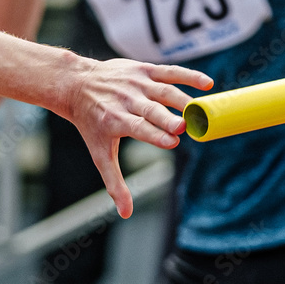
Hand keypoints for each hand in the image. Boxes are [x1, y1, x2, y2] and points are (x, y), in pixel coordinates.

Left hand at [62, 58, 212, 218]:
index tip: (172, 142)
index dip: (155, 135)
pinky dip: (188, 76)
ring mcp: (136, 83)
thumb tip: (126, 214)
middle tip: (183, 126)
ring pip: (163, 91)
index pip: (137, 128)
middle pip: (151, 110)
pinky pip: (169, 72)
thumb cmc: (92, 124)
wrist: (77, 85)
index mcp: (115, 120)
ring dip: (181, 99)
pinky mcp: (144, 69)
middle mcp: (126, 100)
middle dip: (167, 118)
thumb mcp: (100, 154)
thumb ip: (115, 183)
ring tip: (199, 108)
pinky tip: (207, 84)